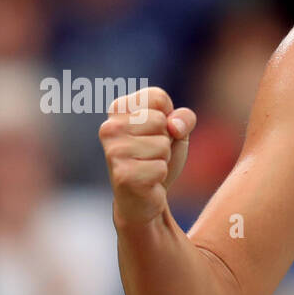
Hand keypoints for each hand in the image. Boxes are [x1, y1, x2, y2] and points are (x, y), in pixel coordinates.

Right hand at [99, 86, 196, 225]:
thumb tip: (174, 126)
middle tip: (151, 153)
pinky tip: (147, 180)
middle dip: (165, 140)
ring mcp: (113, 151)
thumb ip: (184, 118)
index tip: (155, 132)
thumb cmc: (158, 158)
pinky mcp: (122, 174)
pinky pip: (160, 167)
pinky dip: (161, 175)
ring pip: (162, 145)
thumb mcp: (177, 131)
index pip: (158, 97)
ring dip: (163, 159)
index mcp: (118, 109)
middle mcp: (109, 127)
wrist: (145, 196)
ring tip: (148, 165)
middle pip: (161, 121)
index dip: (168, 117)